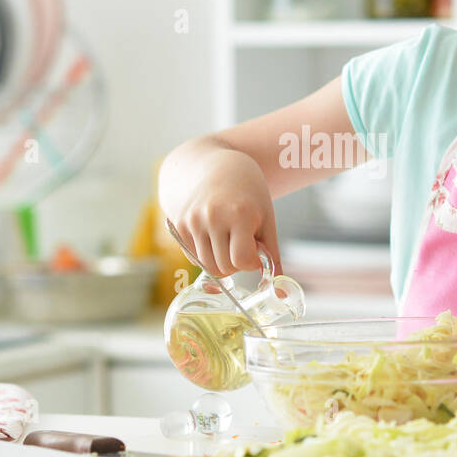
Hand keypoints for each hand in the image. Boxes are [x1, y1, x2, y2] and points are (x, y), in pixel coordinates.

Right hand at [165, 150, 281, 277]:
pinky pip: (194, 257)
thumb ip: (272, 254)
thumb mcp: (266, 217)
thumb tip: (279, 292)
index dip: (252, 260)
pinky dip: (206, 253)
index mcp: (240, 213)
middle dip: (237, 262)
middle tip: (242, 241)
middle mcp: (212, 217)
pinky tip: (213, 233)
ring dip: (221, 260)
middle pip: (224, 268)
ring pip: (208, 267)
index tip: (255, 248)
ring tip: (228, 237)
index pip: (242, 260)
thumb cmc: (246, 191)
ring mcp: (192, 221)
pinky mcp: (178, 226)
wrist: (212, 164)